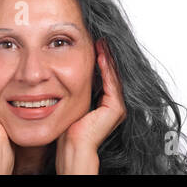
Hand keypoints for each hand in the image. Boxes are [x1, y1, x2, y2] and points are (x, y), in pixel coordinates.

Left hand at [56, 40, 125, 173]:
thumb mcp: (73, 103)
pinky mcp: (116, 108)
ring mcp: (118, 107)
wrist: (71, 146)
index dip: (102, 60)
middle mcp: (115, 105)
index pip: (106, 77)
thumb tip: (67, 75)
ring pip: (113, 76)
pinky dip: (107, 69)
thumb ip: (77, 90)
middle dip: (106, 56)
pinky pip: (111, 83)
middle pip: (112, 74)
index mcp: (107, 104)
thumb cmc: (68, 129)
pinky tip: (101, 57)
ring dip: (107, 59)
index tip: (96, 45)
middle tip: (101, 40)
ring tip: (102, 44)